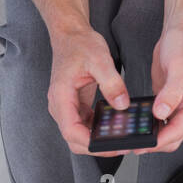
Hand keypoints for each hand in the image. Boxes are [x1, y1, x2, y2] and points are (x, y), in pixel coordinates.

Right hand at [47, 26, 130, 153]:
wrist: (71, 35)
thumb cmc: (80, 45)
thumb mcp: (100, 60)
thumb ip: (112, 83)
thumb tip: (122, 104)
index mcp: (61, 96)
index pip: (71, 131)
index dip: (90, 142)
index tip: (109, 145)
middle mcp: (60, 105)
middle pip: (74, 139)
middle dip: (96, 146)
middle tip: (120, 146)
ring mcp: (67, 107)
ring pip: (79, 134)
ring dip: (97, 140)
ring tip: (121, 139)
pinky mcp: (75, 105)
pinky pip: (85, 124)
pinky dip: (98, 130)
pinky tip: (114, 128)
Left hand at [133, 24, 182, 154]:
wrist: (181, 31)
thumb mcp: (178, 67)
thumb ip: (171, 93)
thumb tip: (162, 114)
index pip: (180, 129)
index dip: (161, 139)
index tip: (144, 144)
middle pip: (174, 136)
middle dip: (154, 143)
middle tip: (133, 145)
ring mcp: (181, 105)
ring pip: (166, 131)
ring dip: (151, 136)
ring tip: (131, 138)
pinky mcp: (169, 101)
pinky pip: (159, 120)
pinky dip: (149, 124)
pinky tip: (136, 124)